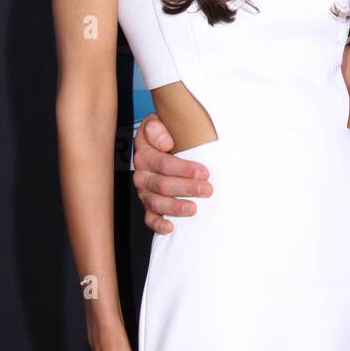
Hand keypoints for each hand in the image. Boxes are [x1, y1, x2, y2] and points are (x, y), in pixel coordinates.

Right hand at [132, 113, 212, 233]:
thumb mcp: (158, 123)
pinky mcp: (148, 205)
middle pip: (163, 185)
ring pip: (157, 203)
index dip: (184, 169)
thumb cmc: (164, 134)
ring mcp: (145, 192)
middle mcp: (142, 174)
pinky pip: (150, 218)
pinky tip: (170, 227)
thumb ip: (157, 127)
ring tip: (193, 209)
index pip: (163, 163)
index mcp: (145, 154)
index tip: (204, 171)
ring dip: (175, 207)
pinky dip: (158, 225)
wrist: (158, 144)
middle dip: (187, 188)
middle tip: (207, 189)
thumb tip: (165, 142)